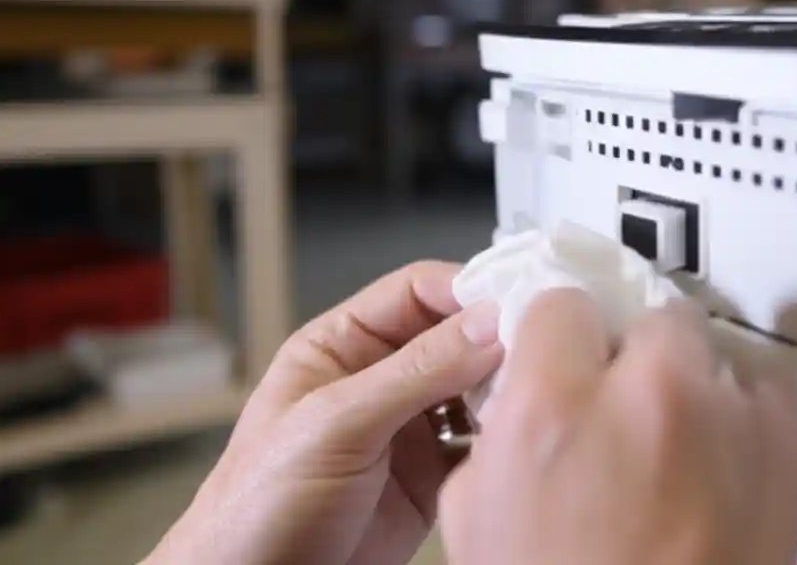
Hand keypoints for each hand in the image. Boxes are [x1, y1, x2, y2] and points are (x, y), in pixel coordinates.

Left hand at [146, 261, 503, 564]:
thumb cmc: (255, 507)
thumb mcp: (335, 424)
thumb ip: (414, 371)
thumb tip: (486, 322)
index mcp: (343, 346)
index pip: (418, 291)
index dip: (468, 288)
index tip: (518, 298)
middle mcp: (380, 379)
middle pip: (456, 336)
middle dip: (498, 339)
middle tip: (541, 347)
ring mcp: (409, 429)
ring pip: (477, 388)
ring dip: (505, 389)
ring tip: (533, 394)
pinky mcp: (431, 478)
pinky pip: (482, 445)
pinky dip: (504, 440)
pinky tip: (517, 439)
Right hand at [439, 289, 796, 564]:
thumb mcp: (478, 516)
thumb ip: (503, 433)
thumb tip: (528, 392)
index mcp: (552, 407)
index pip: (560, 302)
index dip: (559, 337)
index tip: (565, 359)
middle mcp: (644, 393)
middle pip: (646, 314)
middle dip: (631, 355)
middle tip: (620, 410)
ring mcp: (724, 416)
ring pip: (708, 350)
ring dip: (688, 386)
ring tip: (676, 449)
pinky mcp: (784, 448)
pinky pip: (763, 391)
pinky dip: (741, 415)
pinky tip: (719, 462)